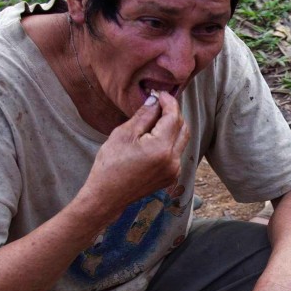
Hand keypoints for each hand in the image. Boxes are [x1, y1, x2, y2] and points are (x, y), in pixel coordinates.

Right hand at [79, 91, 188, 211]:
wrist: (107, 196)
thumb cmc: (110, 164)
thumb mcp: (124, 134)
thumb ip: (144, 116)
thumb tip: (155, 101)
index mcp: (161, 148)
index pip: (173, 117)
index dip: (169, 102)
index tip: (160, 94)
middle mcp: (173, 160)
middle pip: (183, 128)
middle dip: (173, 114)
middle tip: (158, 106)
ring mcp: (174, 170)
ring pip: (182, 141)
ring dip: (173, 128)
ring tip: (155, 121)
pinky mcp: (171, 177)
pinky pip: (177, 153)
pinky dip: (170, 142)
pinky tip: (154, 139)